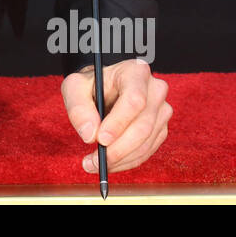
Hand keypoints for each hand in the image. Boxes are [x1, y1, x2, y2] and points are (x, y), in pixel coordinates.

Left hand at [61, 58, 170, 174]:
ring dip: (120, 159)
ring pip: (146, 142)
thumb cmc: (89, 85)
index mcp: (135, 72)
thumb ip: (78, 108)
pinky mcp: (160, 128)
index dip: (118, 123)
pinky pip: (147, 151)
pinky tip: (108, 163)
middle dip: (118, 148)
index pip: (134, 100)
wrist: (103, 89)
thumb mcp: (74, 88)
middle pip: (143, 125)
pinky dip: (127, 161)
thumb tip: (90, 135)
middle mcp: (154, 90)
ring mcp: (161, 110)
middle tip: (94, 161)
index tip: (100, 139)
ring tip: (94, 164)